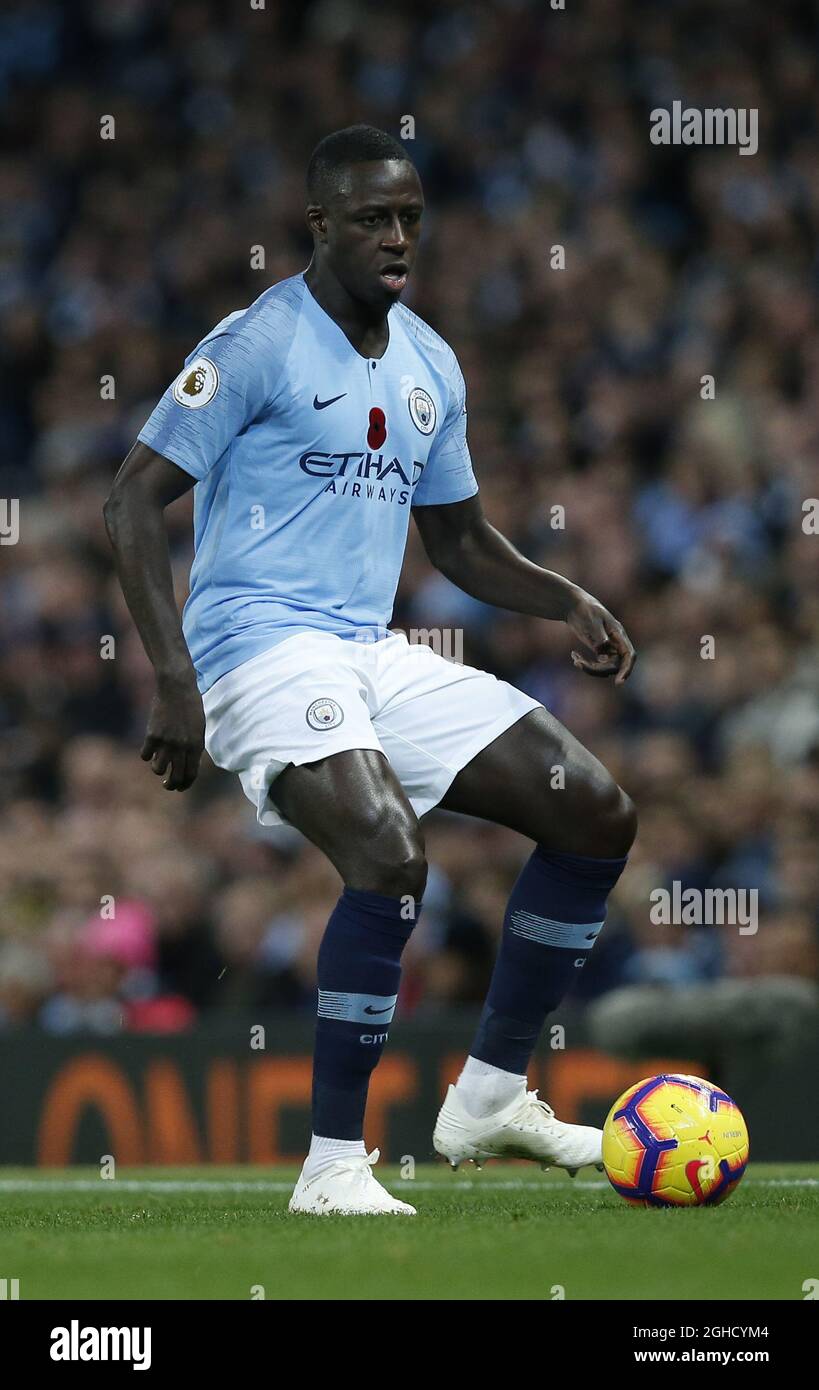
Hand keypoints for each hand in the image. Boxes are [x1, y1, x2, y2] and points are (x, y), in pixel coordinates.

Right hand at [140, 672, 205, 790]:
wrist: (177, 687)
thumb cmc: (191, 705)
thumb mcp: (198, 727)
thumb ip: (194, 745)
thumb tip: (187, 762)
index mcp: (196, 745)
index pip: (191, 774)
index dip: (185, 784)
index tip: (180, 787)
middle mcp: (182, 747)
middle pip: (176, 776)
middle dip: (172, 784)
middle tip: (168, 784)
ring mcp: (167, 741)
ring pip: (158, 769)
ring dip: (158, 770)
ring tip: (158, 765)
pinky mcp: (152, 734)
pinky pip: (146, 755)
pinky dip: (146, 755)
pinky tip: (149, 750)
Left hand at [565, 590, 635, 685]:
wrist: (573, 604)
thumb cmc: (584, 609)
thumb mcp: (591, 620)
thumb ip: (599, 636)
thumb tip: (603, 653)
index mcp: (618, 634)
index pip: (629, 655)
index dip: (626, 670)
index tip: (619, 683)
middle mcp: (616, 643)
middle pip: (615, 666)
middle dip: (598, 669)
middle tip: (578, 663)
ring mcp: (608, 648)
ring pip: (606, 668)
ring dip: (590, 668)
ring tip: (575, 659)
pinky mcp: (599, 650)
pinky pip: (597, 665)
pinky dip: (585, 664)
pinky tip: (574, 656)